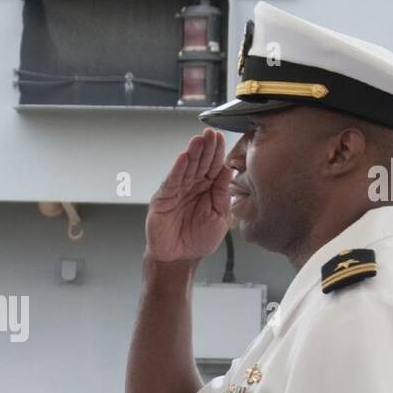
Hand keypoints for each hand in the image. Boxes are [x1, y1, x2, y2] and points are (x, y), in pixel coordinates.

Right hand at [145, 129, 232, 263]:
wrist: (180, 258)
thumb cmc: (199, 239)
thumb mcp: (220, 217)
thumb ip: (223, 194)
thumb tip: (228, 170)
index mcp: (209, 189)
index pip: (214, 166)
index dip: (217, 152)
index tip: (221, 138)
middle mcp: (192, 186)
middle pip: (200, 163)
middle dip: (205, 148)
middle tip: (210, 133)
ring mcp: (177, 191)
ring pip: (186, 168)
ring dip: (192, 153)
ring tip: (198, 140)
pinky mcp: (163, 199)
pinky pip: (172, 182)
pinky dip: (177, 169)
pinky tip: (183, 158)